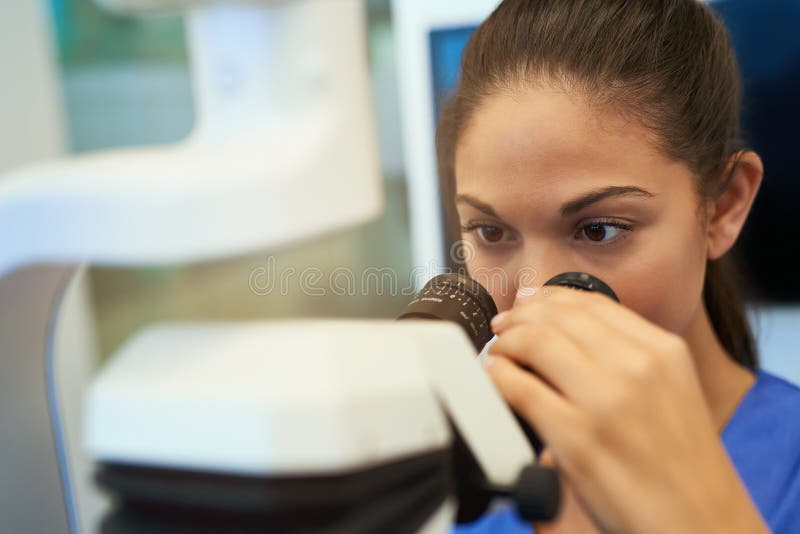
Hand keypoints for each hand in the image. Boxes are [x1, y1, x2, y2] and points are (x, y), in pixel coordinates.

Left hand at [485, 287, 767, 533]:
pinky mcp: (578, 439)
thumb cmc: (682, 464)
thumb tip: (568, 332)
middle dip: (520, 316)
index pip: (591, 303)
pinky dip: (499, 377)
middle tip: (503, 325)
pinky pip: (521, 390)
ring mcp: (606, 403)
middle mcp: (637, 368)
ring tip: (498, 350)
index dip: (548, 298)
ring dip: (506, 342)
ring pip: (534, 343)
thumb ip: (628, 356)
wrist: (701, 523)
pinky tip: (496, 377)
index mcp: (662, 351)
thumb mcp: (671, 389)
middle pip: (557, 318)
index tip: (528, 303)